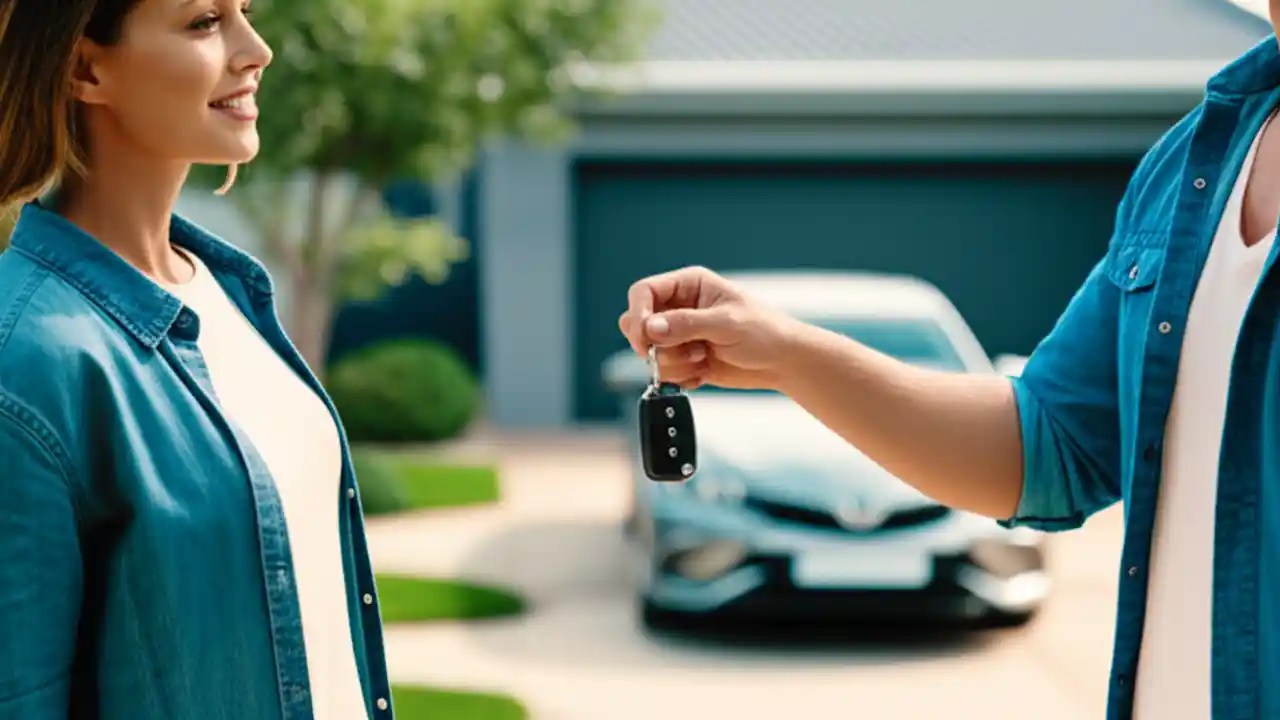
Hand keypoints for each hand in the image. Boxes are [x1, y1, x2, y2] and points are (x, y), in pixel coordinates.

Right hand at [617, 266, 804, 390]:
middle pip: (637, 323)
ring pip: (649, 352)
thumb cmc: (764, 332)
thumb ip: (686, 324)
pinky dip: (681, 376)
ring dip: (674, 362)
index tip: (645, 338)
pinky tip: (705, 370)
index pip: (643, 292)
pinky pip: (663, 371)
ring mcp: (679, 335)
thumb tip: (651, 328)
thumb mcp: (726, 323)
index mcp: (689, 285)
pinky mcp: (683, 358)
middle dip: (654, 344)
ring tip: (703, 358)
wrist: (782, 362)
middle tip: (682, 350)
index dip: (639, 314)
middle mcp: (679, 307)